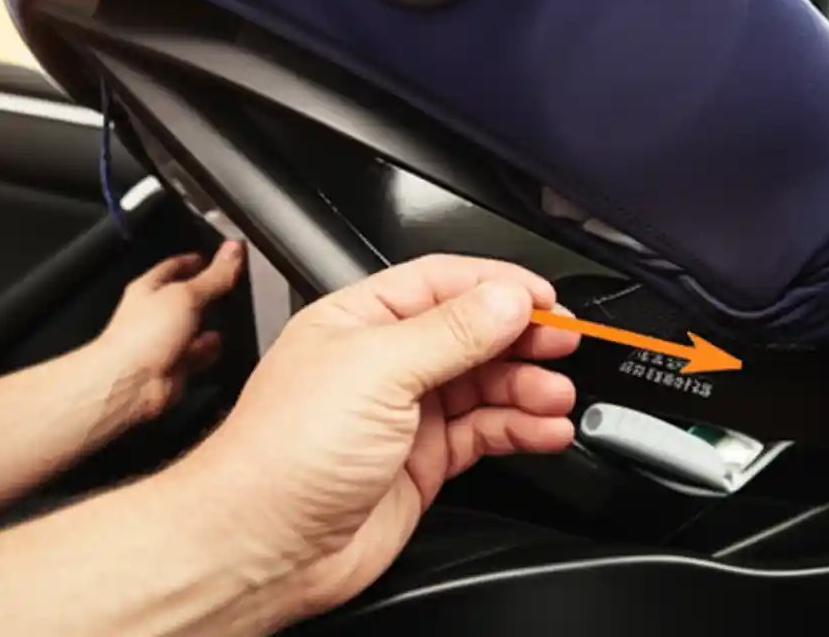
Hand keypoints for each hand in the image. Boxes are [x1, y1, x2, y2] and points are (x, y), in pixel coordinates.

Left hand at [93, 241, 244, 421]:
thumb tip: (235, 248)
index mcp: (148, 289)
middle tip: (228, 284)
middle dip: (205, 292)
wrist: (131, 382)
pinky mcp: (174, 366)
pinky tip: (220, 345)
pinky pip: (195, 354)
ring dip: (208, 323)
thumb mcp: (187, 295)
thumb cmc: (145, 333)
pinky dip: (208, 350)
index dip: (191, 261)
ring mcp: (163, 342)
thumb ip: (215, 275)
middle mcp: (153, 314)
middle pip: (183, 298)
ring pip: (190, 327)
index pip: (172, 268)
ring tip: (230, 315)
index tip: (212, 257)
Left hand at [184, 255, 580, 618]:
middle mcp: (385, 361)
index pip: (445, 283)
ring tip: (558, 395)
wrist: (262, 545)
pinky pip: (485, 434)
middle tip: (566, 342)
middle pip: (473, 333)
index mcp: (362, 319)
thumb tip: (506, 298)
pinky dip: (521, 430)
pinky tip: (545, 429)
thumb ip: (451, 332)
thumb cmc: (283, 453)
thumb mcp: (377, 369)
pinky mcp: (423, 461)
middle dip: (523, 336)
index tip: (546, 299)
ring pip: (485, 385)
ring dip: (528, 387)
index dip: (499, 286)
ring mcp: (406, 413)